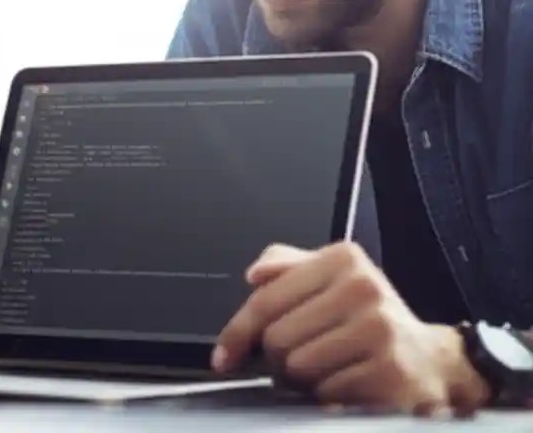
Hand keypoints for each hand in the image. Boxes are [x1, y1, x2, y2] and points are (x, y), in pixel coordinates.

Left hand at [214, 242, 490, 414]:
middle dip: (278, 360)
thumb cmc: (369, 320)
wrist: (431, 360)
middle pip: (277, 339)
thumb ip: (286, 267)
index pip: (265, 301)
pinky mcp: (391, 372)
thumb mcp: (329, 280)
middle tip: (299, 360)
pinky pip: (326, 393)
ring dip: (302, 380)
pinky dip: (328, 397)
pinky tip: (348, 384)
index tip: (224, 357)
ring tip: (327, 370)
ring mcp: (380, 329)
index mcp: (343, 260)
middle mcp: (364, 287)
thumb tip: (255, 275)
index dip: (237, 334)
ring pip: (298, 368)